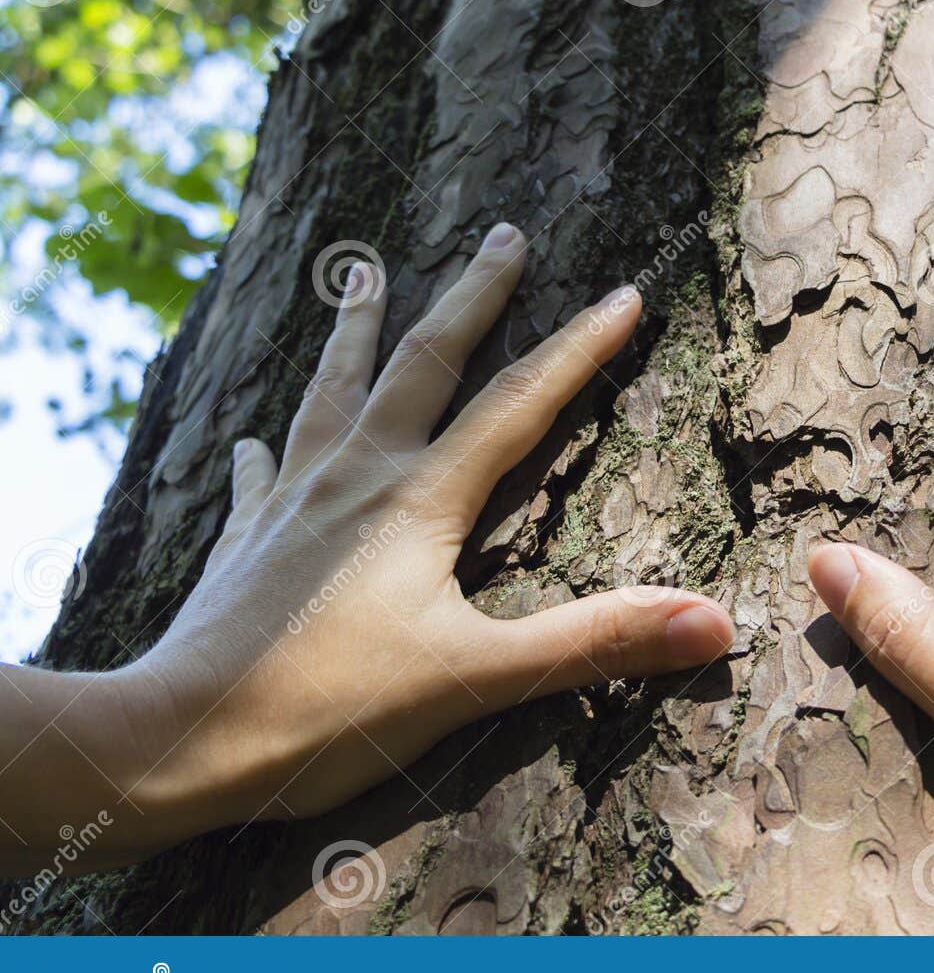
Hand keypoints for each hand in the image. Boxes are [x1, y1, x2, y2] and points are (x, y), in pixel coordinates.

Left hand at [0, 223, 731, 871]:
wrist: (179, 739)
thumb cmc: (331, 713)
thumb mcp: (478, 679)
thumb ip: (595, 643)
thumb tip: (714, 622)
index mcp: (419, 500)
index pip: (519, 405)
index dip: (577, 348)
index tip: (622, 294)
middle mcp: (355, 477)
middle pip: (422, 364)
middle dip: (471, 297)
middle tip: (503, 234)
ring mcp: (292, 501)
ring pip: (332, 390)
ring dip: (357, 328)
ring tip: (362, 269)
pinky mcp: (246, 539)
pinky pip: (261, 470)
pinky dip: (269, 444)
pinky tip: (255, 435)